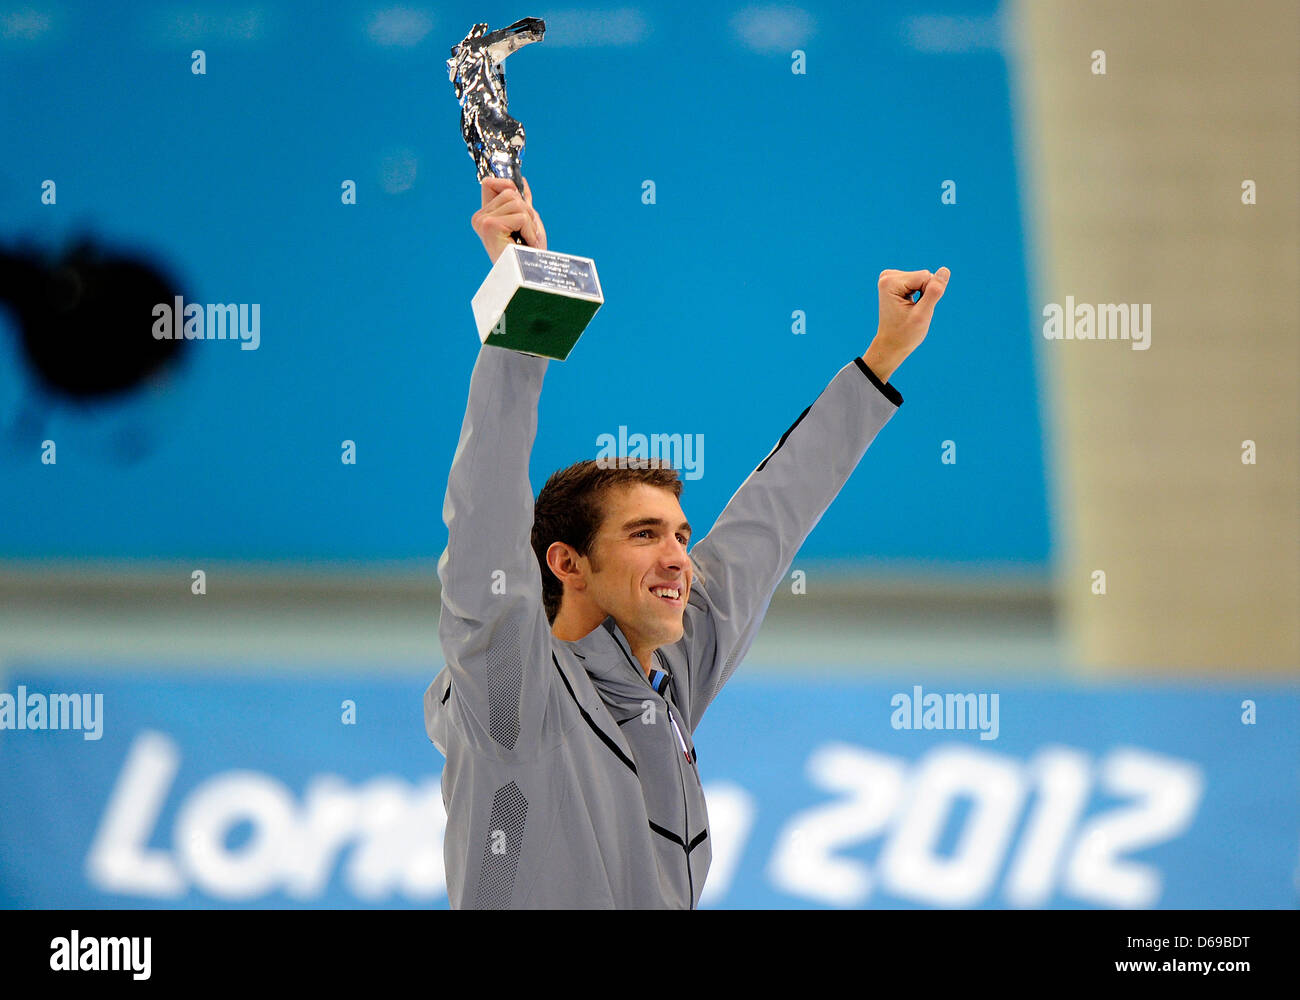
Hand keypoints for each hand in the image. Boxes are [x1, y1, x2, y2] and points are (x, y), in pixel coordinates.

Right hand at [471, 176, 546, 263]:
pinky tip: (526, 244)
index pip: (491, 183)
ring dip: (529, 223)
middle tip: (526, 233)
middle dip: (526, 212)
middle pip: (510, 192)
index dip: (508, 186)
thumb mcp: (526, 222)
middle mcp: (479, 218)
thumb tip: (522, 181)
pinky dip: (530, 231)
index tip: (522, 203)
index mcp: (484, 216)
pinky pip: (521, 217)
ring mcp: (483, 222)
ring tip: (526, 240)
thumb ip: (521, 202)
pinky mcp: (491, 226)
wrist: (527, 277)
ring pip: (517, 203)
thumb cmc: (527, 254)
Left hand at [863, 267, 949, 382]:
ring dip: (922, 295)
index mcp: (890, 282)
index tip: (915, 310)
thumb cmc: (905, 334)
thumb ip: (934, 292)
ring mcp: (890, 277)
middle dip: (925, 294)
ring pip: (923, 278)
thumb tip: (945, 270)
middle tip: (913, 311)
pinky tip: (908, 304)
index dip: (928, 295)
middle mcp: (888, 276)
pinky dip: (919, 294)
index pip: (926, 277)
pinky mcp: (896, 280)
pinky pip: (919, 281)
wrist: (891, 345)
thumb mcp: (923, 314)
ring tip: (910, 309)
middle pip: (924, 276)